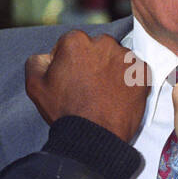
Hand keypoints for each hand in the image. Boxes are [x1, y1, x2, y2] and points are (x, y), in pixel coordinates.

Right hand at [25, 31, 148, 141]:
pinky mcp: (142, 73)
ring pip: (117, 58)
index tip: (71, 79)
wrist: (94, 137)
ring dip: (111, 70)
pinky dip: (129, 82)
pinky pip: (135, 72)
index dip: (69, 62)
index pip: (72, 44)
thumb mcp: (36, 85)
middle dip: (93, 62)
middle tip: (89, 87)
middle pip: (97, 48)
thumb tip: (47, 56)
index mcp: (76, 41)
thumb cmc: (65, 111)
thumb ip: (37, 61)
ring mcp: (125, 57)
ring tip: (104, 94)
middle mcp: (103, 43)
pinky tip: (118, 96)